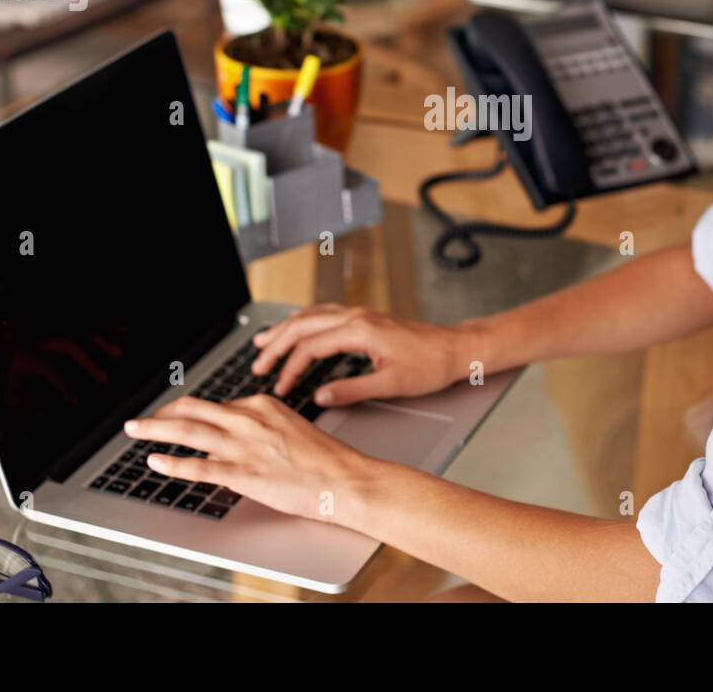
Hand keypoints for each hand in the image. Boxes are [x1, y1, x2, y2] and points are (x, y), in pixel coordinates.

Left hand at [123, 394, 377, 523]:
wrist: (344, 479)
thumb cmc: (324, 459)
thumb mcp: (289, 429)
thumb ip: (257, 430)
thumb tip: (228, 440)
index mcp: (261, 405)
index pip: (213, 405)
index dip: (185, 412)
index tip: (171, 416)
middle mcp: (249, 419)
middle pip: (193, 411)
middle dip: (161, 414)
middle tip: (139, 420)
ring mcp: (245, 446)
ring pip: (189, 432)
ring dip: (155, 430)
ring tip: (134, 430)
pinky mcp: (244, 474)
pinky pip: (200, 468)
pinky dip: (173, 464)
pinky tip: (156, 462)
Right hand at [252, 304, 472, 406]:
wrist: (455, 349)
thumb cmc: (429, 366)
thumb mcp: (391, 385)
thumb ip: (351, 390)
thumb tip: (320, 398)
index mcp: (360, 331)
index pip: (310, 347)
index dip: (290, 369)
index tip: (280, 389)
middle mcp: (356, 316)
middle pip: (303, 325)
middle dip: (276, 345)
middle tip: (257, 365)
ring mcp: (360, 314)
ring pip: (311, 316)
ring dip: (285, 330)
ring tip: (262, 343)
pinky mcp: (366, 317)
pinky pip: (324, 314)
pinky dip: (303, 321)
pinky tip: (295, 327)